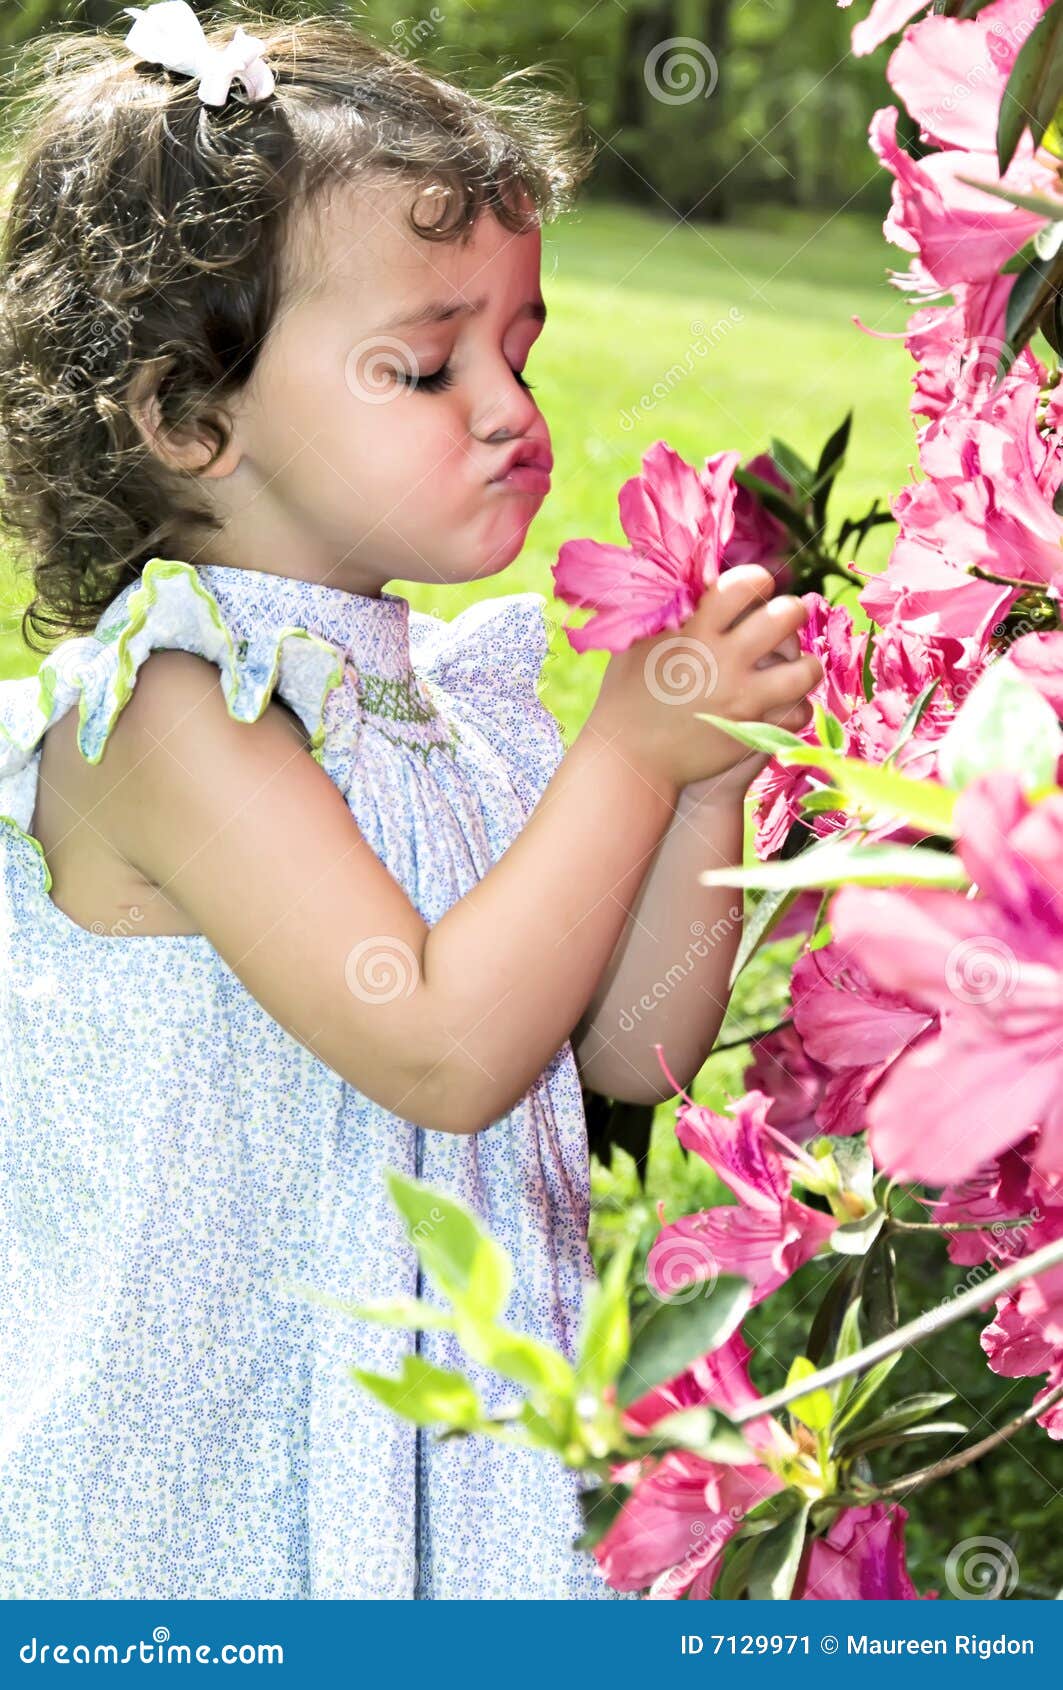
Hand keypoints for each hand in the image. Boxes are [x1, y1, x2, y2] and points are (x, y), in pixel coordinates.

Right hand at [592, 566, 821, 794]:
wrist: (629, 759)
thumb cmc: (627, 696)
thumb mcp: (635, 643)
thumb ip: (663, 610)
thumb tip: (679, 573)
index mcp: (695, 630)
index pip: (746, 584)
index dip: (758, 580)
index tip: (757, 588)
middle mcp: (723, 660)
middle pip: (785, 617)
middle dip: (792, 612)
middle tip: (785, 620)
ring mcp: (742, 698)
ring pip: (805, 669)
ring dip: (807, 665)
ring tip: (799, 667)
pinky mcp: (751, 734)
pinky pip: (797, 714)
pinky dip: (794, 710)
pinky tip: (783, 706)